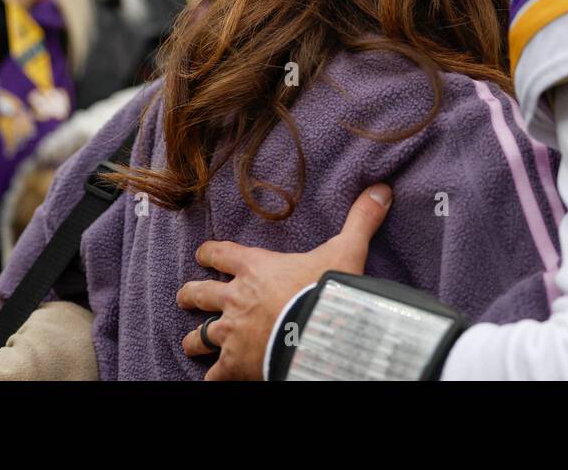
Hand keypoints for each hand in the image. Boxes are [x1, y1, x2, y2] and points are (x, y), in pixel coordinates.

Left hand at [177, 184, 392, 379]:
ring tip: (192, 342)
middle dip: (190, 296)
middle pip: (200, 294)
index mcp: (254, 268)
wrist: (316, 333)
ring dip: (195, 339)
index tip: (203, 254)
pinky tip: (214, 379)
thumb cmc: (325, 289)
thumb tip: (382, 189)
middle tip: (185, 297)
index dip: (209, 253)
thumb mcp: (346, 250)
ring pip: (199, 336)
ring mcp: (231, 334)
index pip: (220, 253)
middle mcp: (235, 299)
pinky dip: (214, 377)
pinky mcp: (234, 365)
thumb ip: (361, 220)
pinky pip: (214, 375)